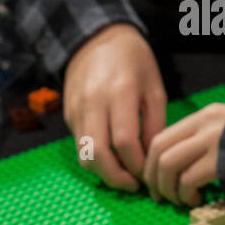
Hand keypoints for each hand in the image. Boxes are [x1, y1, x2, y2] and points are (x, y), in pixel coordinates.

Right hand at [64, 23, 166, 191]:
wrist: (95, 38)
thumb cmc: (132, 60)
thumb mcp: (154, 86)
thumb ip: (155, 124)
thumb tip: (151, 159)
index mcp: (119, 92)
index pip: (124, 142)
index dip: (135, 165)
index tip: (147, 173)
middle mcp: (93, 102)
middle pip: (98, 155)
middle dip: (116, 177)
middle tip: (133, 185)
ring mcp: (76, 110)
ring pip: (84, 155)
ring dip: (103, 173)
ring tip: (122, 176)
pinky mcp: (68, 116)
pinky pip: (80, 146)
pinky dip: (95, 160)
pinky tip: (110, 159)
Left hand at [143, 103, 224, 205]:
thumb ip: (201, 140)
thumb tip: (172, 164)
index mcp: (203, 116)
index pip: (162, 137)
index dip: (150, 163)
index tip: (153, 182)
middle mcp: (205, 123)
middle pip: (159, 149)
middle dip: (153, 178)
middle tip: (159, 197)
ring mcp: (212, 140)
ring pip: (168, 165)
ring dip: (168, 189)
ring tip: (180, 201)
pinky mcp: (220, 160)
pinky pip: (188, 180)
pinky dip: (186, 195)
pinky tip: (196, 201)